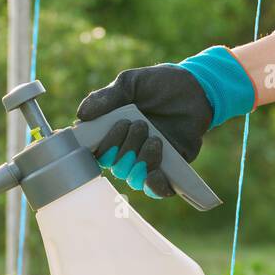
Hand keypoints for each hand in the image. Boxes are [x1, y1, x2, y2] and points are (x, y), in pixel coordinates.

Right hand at [75, 65, 212, 197]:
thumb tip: (81, 115)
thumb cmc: (158, 84)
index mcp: (112, 135)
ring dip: (141, 160)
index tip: (103, 137)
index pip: (97, 154)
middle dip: (125, 147)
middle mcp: (128, 152)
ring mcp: (148, 161)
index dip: (96, 151)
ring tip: (154, 138)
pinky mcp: (170, 169)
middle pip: (116, 167)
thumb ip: (106, 98)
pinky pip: (157, 190)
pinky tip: (155, 173)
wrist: (194, 86)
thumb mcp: (129, 83)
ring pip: (133, 177)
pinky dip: (154, 186)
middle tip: (139, 124)